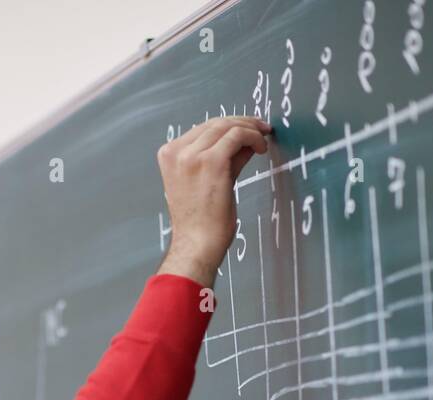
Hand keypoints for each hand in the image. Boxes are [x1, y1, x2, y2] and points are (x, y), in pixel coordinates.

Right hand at [156, 115, 272, 287]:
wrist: (197, 244)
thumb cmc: (200, 221)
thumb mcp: (205, 181)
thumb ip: (222, 158)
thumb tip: (245, 141)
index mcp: (169, 155)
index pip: (202, 129)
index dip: (227, 125)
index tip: (246, 129)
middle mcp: (177, 152)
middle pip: (214, 123)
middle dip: (241, 122)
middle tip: (261, 128)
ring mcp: (192, 156)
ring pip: (226, 126)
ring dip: (249, 128)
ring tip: (263, 138)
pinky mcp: (211, 162)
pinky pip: (237, 136)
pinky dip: (253, 137)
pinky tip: (261, 148)